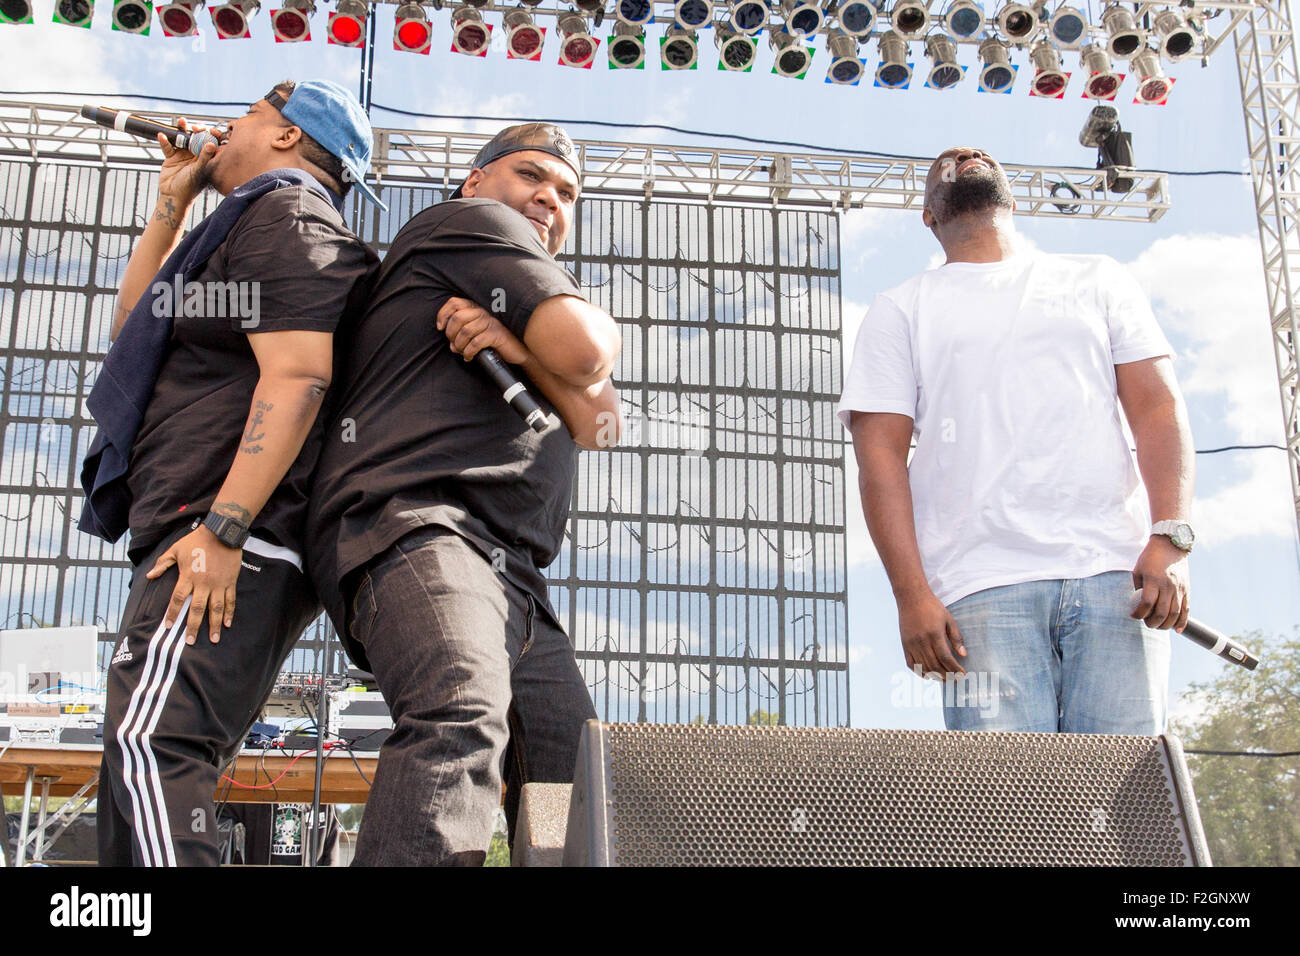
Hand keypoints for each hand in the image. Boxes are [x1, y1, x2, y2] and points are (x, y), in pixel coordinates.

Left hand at [145, 526, 241, 644]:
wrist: (221, 532)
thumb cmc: (196, 541)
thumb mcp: (175, 550)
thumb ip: (162, 564)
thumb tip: (149, 576)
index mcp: (188, 577)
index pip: (178, 599)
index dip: (173, 613)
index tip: (169, 626)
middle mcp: (203, 583)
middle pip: (197, 609)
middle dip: (194, 626)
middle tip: (191, 642)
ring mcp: (219, 584)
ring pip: (216, 608)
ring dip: (215, 625)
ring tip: (215, 639)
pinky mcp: (230, 582)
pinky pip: (230, 600)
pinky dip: (229, 612)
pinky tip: (228, 623)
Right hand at [155, 116, 217, 211]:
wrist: (173, 196)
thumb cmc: (189, 187)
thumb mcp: (198, 171)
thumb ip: (204, 157)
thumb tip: (212, 144)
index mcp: (205, 159)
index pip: (210, 143)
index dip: (211, 135)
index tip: (210, 130)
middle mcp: (195, 155)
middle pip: (196, 137)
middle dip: (196, 130)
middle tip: (195, 127)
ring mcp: (183, 155)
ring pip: (182, 138)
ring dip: (181, 129)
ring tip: (181, 121)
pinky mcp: (171, 157)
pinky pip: (168, 146)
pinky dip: (165, 140)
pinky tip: (162, 135)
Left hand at [437, 296, 528, 365]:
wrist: (517, 350)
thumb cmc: (495, 342)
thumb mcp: (478, 332)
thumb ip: (463, 332)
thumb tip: (450, 344)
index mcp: (477, 307)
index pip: (454, 303)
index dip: (443, 315)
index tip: (441, 328)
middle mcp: (483, 311)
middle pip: (457, 318)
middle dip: (451, 334)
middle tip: (454, 345)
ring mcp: (490, 322)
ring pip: (465, 331)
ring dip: (459, 345)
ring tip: (462, 352)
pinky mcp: (496, 334)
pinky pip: (476, 343)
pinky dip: (468, 352)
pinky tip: (469, 357)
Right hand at [898, 589, 966, 677]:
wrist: (911, 597)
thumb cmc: (932, 607)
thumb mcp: (948, 619)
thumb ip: (956, 637)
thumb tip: (963, 655)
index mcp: (934, 634)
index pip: (945, 658)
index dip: (955, 668)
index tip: (962, 674)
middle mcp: (922, 641)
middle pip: (935, 665)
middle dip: (947, 675)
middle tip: (955, 679)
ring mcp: (911, 644)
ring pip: (924, 667)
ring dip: (935, 676)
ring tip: (944, 679)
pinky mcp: (905, 645)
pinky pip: (911, 664)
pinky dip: (919, 672)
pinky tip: (928, 675)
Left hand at [1131, 536, 1189, 631]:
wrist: (1171, 545)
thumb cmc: (1150, 557)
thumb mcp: (1138, 570)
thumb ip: (1138, 587)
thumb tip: (1137, 604)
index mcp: (1153, 580)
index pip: (1147, 603)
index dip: (1139, 613)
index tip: (1133, 615)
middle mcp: (1168, 586)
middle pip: (1162, 612)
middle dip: (1152, 622)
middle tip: (1146, 623)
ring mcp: (1179, 589)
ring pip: (1175, 614)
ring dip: (1166, 625)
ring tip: (1158, 626)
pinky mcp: (1187, 590)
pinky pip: (1186, 609)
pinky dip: (1182, 622)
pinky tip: (1177, 630)